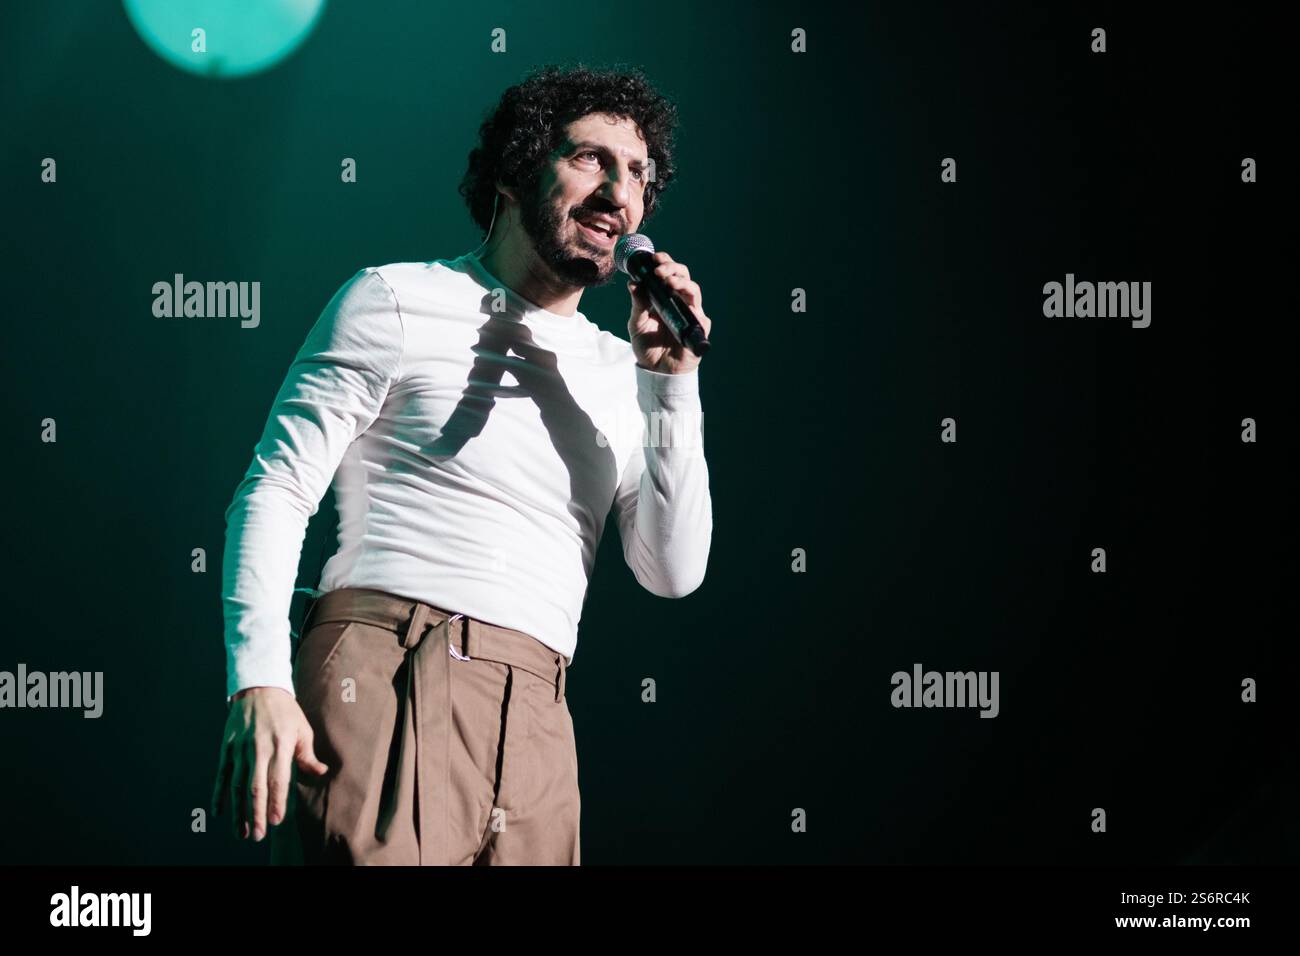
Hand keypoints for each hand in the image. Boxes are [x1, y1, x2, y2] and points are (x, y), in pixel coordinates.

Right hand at [211, 686, 328, 841]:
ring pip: (236, 785)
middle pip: (255, 786)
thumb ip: (308, 754)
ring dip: (237, 811)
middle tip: (258, 835)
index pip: (278, 778)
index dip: (276, 801)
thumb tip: (320, 772)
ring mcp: (239, 748)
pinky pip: (221, 775)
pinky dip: (218, 794)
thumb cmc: (286, 712)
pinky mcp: (226, 748)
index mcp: (280, 744)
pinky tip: (218, 812)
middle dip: (257, 813)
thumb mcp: (302, 729)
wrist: (258, 689)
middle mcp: (258, 748)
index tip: (277, 821)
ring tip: (241, 832)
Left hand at [627, 251, 711, 374]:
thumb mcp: (637, 322)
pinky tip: (682, 305)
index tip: (653, 258)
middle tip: (659, 270)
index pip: (669, 273)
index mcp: (665, 296)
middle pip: (683, 276)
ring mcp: (691, 314)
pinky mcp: (699, 328)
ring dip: (682, 282)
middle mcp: (680, 302)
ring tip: (668, 281)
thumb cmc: (647, 346)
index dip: (664, 262)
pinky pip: (700, 315)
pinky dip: (692, 308)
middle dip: (672, 268)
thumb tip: (633, 282)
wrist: (655, 371)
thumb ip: (637, 303)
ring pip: (694, 290)